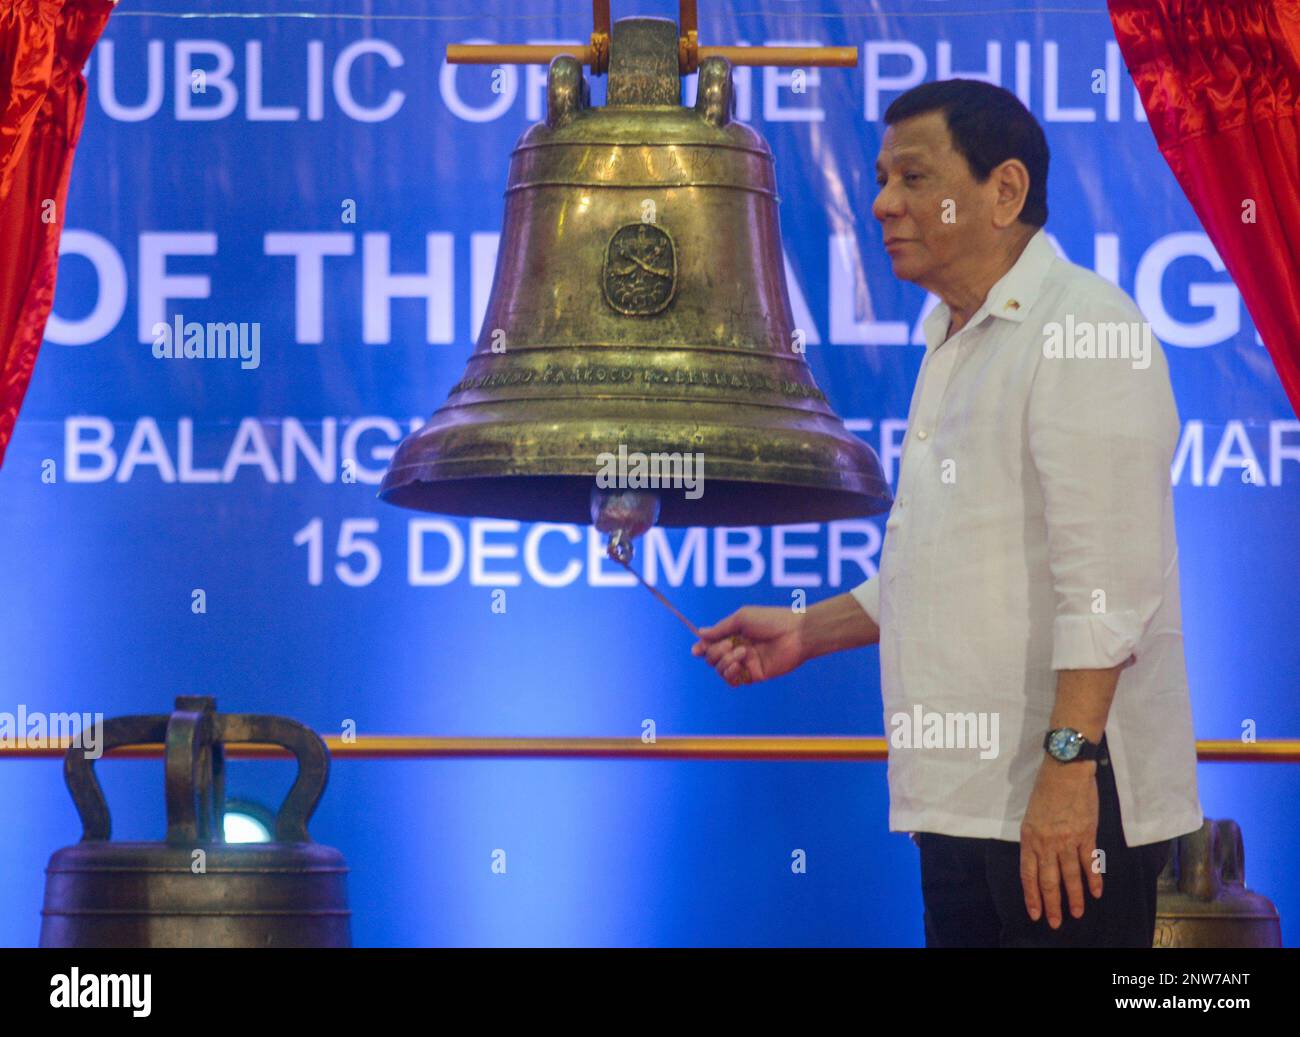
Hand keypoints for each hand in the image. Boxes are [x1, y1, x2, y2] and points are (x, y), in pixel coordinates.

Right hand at [691, 606, 805, 686]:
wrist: (795, 634)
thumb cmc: (771, 620)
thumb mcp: (741, 618)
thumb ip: (720, 628)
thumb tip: (699, 633)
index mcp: (735, 633)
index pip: (711, 643)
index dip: (701, 648)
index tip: (696, 650)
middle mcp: (738, 648)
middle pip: (712, 658)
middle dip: (715, 652)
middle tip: (730, 644)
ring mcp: (746, 663)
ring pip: (720, 670)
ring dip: (725, 662)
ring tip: (743, 652)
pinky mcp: (754, 675)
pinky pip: (733, 681)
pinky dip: (730, 674)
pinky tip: (739, 665)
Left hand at [1019, 758, 1101, 927]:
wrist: (1065, 770)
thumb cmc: (1045, 789)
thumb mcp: (1031, 815)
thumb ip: (1035, 838)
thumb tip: (1040, 858)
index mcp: (1029, 838)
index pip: (1028, 874)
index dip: (1032, 896)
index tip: (1035, 912)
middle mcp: (1046, 843)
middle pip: (1049, 881)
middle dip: (1052, 905)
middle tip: (1055, 923)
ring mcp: (1067, 840)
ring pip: (1070, 876)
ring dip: (1074, 898)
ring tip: (1077, 913)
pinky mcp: (1086, 835)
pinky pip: (1090, 863)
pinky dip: (1093, 879)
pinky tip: (1096, 893)